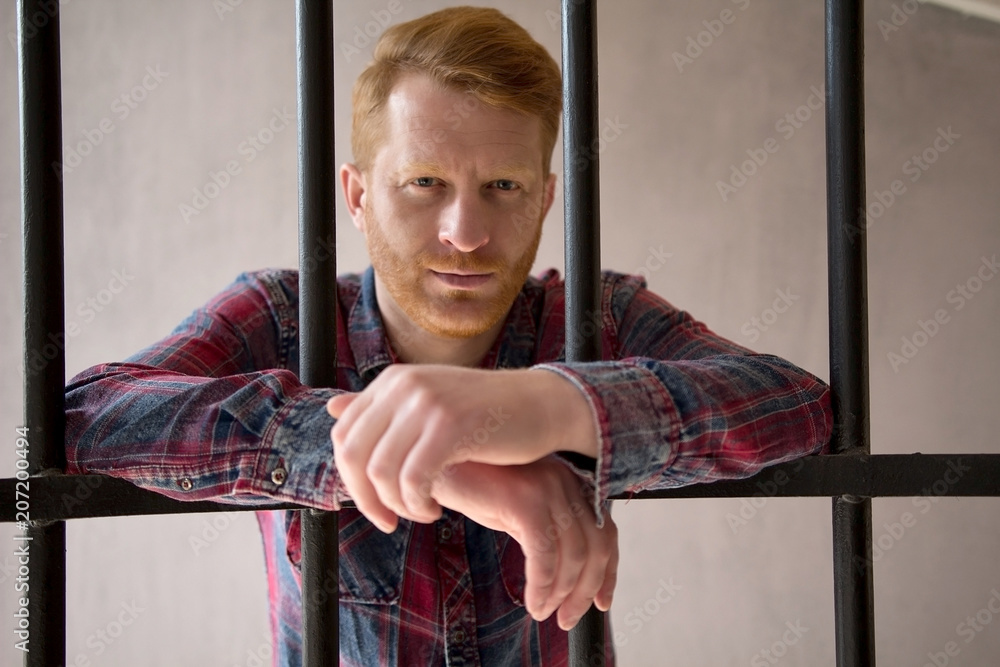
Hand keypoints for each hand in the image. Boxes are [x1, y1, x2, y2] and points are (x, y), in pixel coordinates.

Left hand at [327, 364, 596, 531]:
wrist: (540, 405)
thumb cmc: (484, 414)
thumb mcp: (428, 406)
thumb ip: (383, 410)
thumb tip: (330, 407)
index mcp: (393, 380)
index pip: (343, 437)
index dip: (352, 481)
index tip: (377, 506)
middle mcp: (404, 385)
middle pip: (353, 456)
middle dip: (366, 499)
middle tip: (390, 521)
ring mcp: (426, 403)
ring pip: (380, 472)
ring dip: (396, 505)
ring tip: (422, 512)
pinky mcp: (450, 425)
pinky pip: (411, 480)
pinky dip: (417, 504)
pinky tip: (436, 510)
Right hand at [429, 456, 617, 629]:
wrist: (436, 465)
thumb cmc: (474, 486)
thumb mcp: (520, 511)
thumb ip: (547, 531)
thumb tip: (567, 577)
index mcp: (570, 481)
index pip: (605, 531)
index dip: (607, 572)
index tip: (601, 603)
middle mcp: (565, 480)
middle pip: (596, 545)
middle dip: (585, 590)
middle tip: (567, 617)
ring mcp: (547, 488)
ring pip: (573, 555)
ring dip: (561, 594)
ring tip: (544, 612)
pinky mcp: (525, 501)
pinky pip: (544, 556)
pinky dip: (542, 587)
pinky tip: (533, 602)